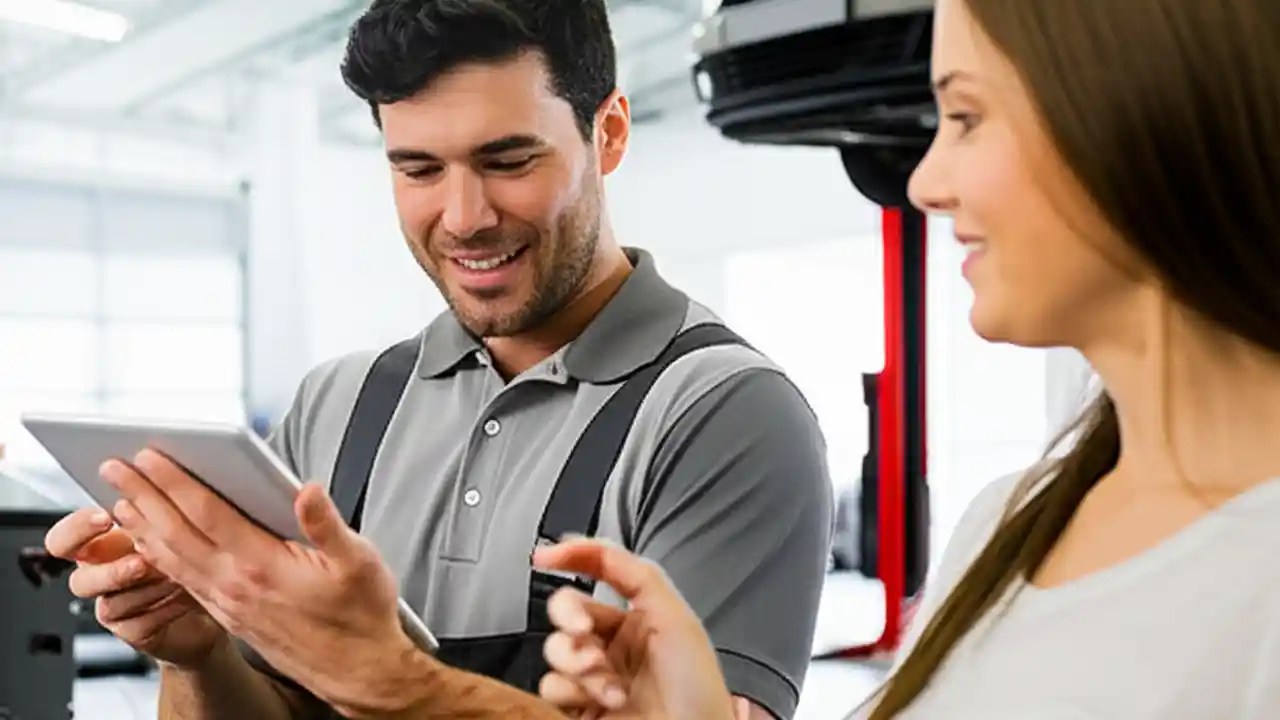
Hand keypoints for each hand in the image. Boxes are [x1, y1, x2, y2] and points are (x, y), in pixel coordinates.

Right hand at [44, 507, 225, 667]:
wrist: (212, 599)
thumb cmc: (188, 554)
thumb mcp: (172, 528)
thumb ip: (154, 514)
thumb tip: (155, 491)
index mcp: (100, 546)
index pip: (64, 539)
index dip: (77, 529)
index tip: (105, 518)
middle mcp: (100, 577)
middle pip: (80, 580)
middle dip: (112, 571)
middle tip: (142, 562)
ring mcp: (114, 606)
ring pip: (110, 605)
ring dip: (146, 589)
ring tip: (176, 576)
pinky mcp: (133, 631)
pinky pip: (137, 626)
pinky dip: (163, 610)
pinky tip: (185, 598)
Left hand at [101, 450, 423, 715]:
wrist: (357, 671)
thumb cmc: (361, 616)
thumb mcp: (360, 563)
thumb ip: (328, 525)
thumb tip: (306, 490)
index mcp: (262, 566)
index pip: (205, 514)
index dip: (173, 481)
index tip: (148, 455)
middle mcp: (234, 585)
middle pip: (174, 533)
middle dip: (141, 495)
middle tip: (113, 467)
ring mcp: (227, 604)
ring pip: (172, 558)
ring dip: (142, 526)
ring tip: (120, 501)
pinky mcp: (229, 616)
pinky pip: (183, 579)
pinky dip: (159, 557)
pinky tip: (152, 545)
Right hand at [533, 538, 743, 719]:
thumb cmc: (697, 692)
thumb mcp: (676, 617)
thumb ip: (636, 572)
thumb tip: (591, 545)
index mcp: (639, 615)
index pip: (598, 571)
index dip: (571, 557)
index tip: (546, 557)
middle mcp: (613, 642)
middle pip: (566, 608)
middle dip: (569, 616)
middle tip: (583, 629)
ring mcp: (594, 676)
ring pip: (555, 648)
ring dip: (577, 661)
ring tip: (609, 682)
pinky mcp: (578, 706)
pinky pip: (549, 686)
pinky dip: (572, 691)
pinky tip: (603, 702)